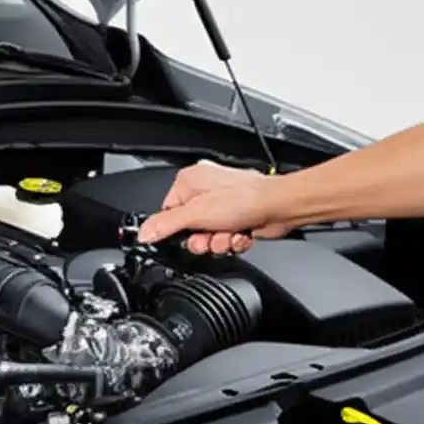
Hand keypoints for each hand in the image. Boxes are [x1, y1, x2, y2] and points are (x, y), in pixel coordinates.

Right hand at [140, 161, 287, 253]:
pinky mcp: (236, 218)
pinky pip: (224, 238)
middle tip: (211, 235)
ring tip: (230, 233)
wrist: (280, 206)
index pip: (167, 214)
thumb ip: (165, 225)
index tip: (187, 234)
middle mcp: (205, 191)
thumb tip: (143, 233)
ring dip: (219, 241)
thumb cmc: (245, 198)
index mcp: (189, 182)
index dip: (177, 230)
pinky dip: (232, 241)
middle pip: (188, 229)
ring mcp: (222, 205)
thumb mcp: (195, 214)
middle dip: (202, 238)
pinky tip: (240, 233)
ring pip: (207, 237)